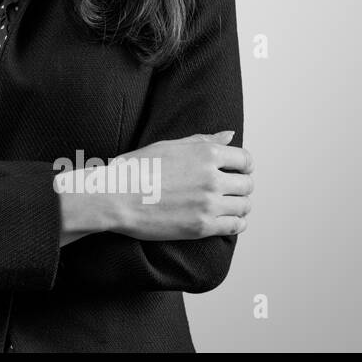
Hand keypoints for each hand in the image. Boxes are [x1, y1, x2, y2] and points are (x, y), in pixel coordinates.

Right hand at [98, 132, 253, 240]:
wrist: (114, 197)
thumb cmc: (135, 169)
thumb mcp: (168, 146)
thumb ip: (202, 140)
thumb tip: (230, 135)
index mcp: (205, 153)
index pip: (245, 160)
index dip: (244, 167)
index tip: (237, 172)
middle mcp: (212, 177)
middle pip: (247, 184)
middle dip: (240, 187)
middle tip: (228, 191)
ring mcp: (208, 203)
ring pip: (244, 206)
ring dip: (238, 206)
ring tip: (224, 206)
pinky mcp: (202, 226)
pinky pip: (235, 226)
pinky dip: (235, 223)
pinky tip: (222, 220)